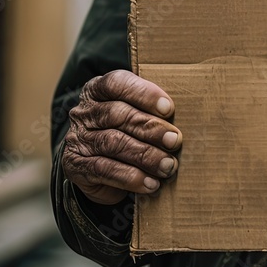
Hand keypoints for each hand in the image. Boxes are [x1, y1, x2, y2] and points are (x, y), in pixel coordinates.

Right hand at [62, 70, 181, 204]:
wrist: (97, 164)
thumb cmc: (128, 131)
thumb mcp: (138, 113)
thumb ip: (154, 110)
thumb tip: (189, 116)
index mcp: (98, 90)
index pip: (117, 83)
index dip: (144, 94)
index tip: (169, 109)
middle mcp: (84, 112)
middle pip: (118, 115)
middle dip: (151, 128)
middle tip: (175, 141)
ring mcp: (78, 139)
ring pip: (113, 143)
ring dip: (145, 155)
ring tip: (168, 166)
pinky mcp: (76, 165)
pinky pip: (103, 169)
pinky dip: (130, 177)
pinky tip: (151, 183)